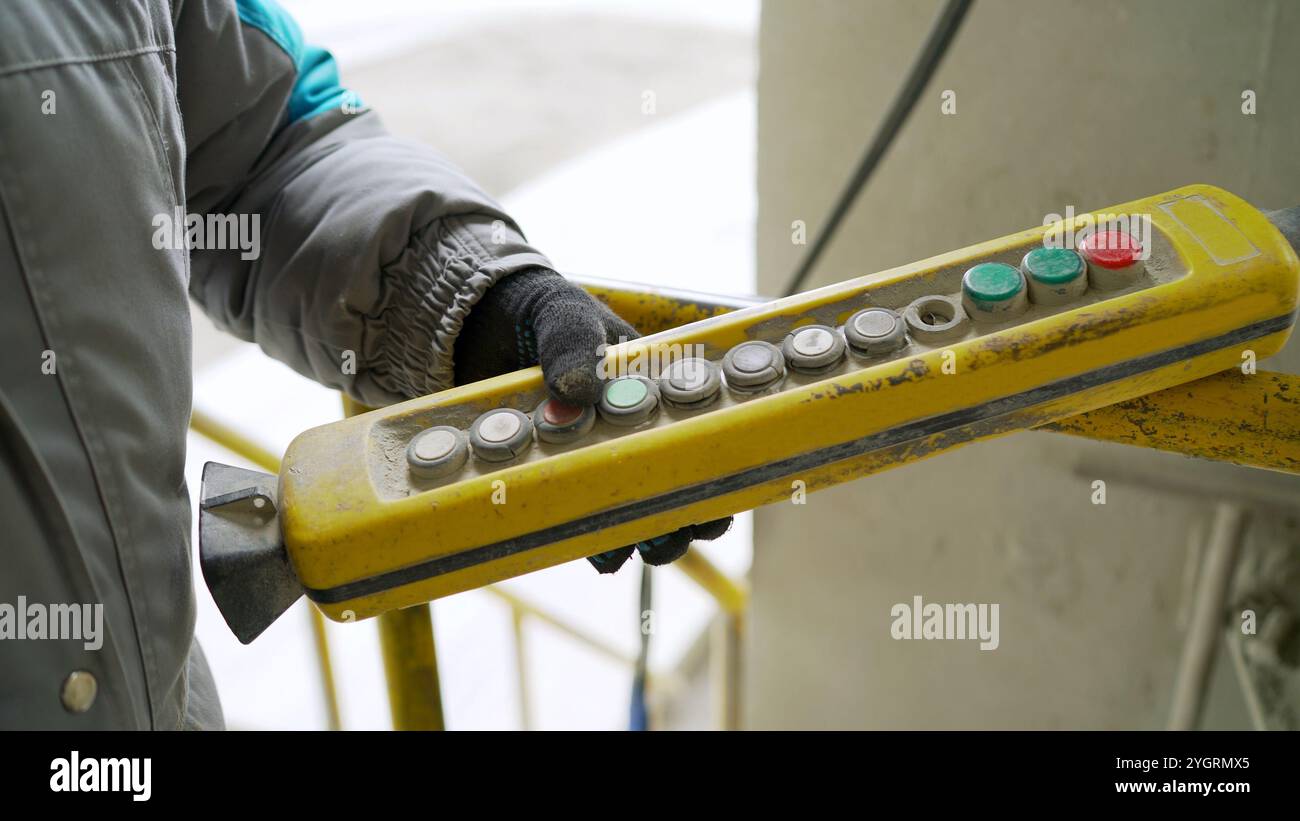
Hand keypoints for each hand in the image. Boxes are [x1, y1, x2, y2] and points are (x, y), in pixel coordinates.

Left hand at [455, 268, 732, 572]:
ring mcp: (594, 457)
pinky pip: (577, 515)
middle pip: (675, 488)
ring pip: (630, 511)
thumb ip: (571, 344)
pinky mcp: (553, 476)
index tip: (717, 499)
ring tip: (622, 550)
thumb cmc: (542, 312)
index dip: (715, 474)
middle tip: (672, 534)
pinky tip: (580, 545)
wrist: (480, 323)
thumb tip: (577, 393)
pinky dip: (582, 535)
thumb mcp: (563, 315)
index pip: (701, 438)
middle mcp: (633, 432)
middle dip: (681, 520)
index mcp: (654, 391)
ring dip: (634, 537)